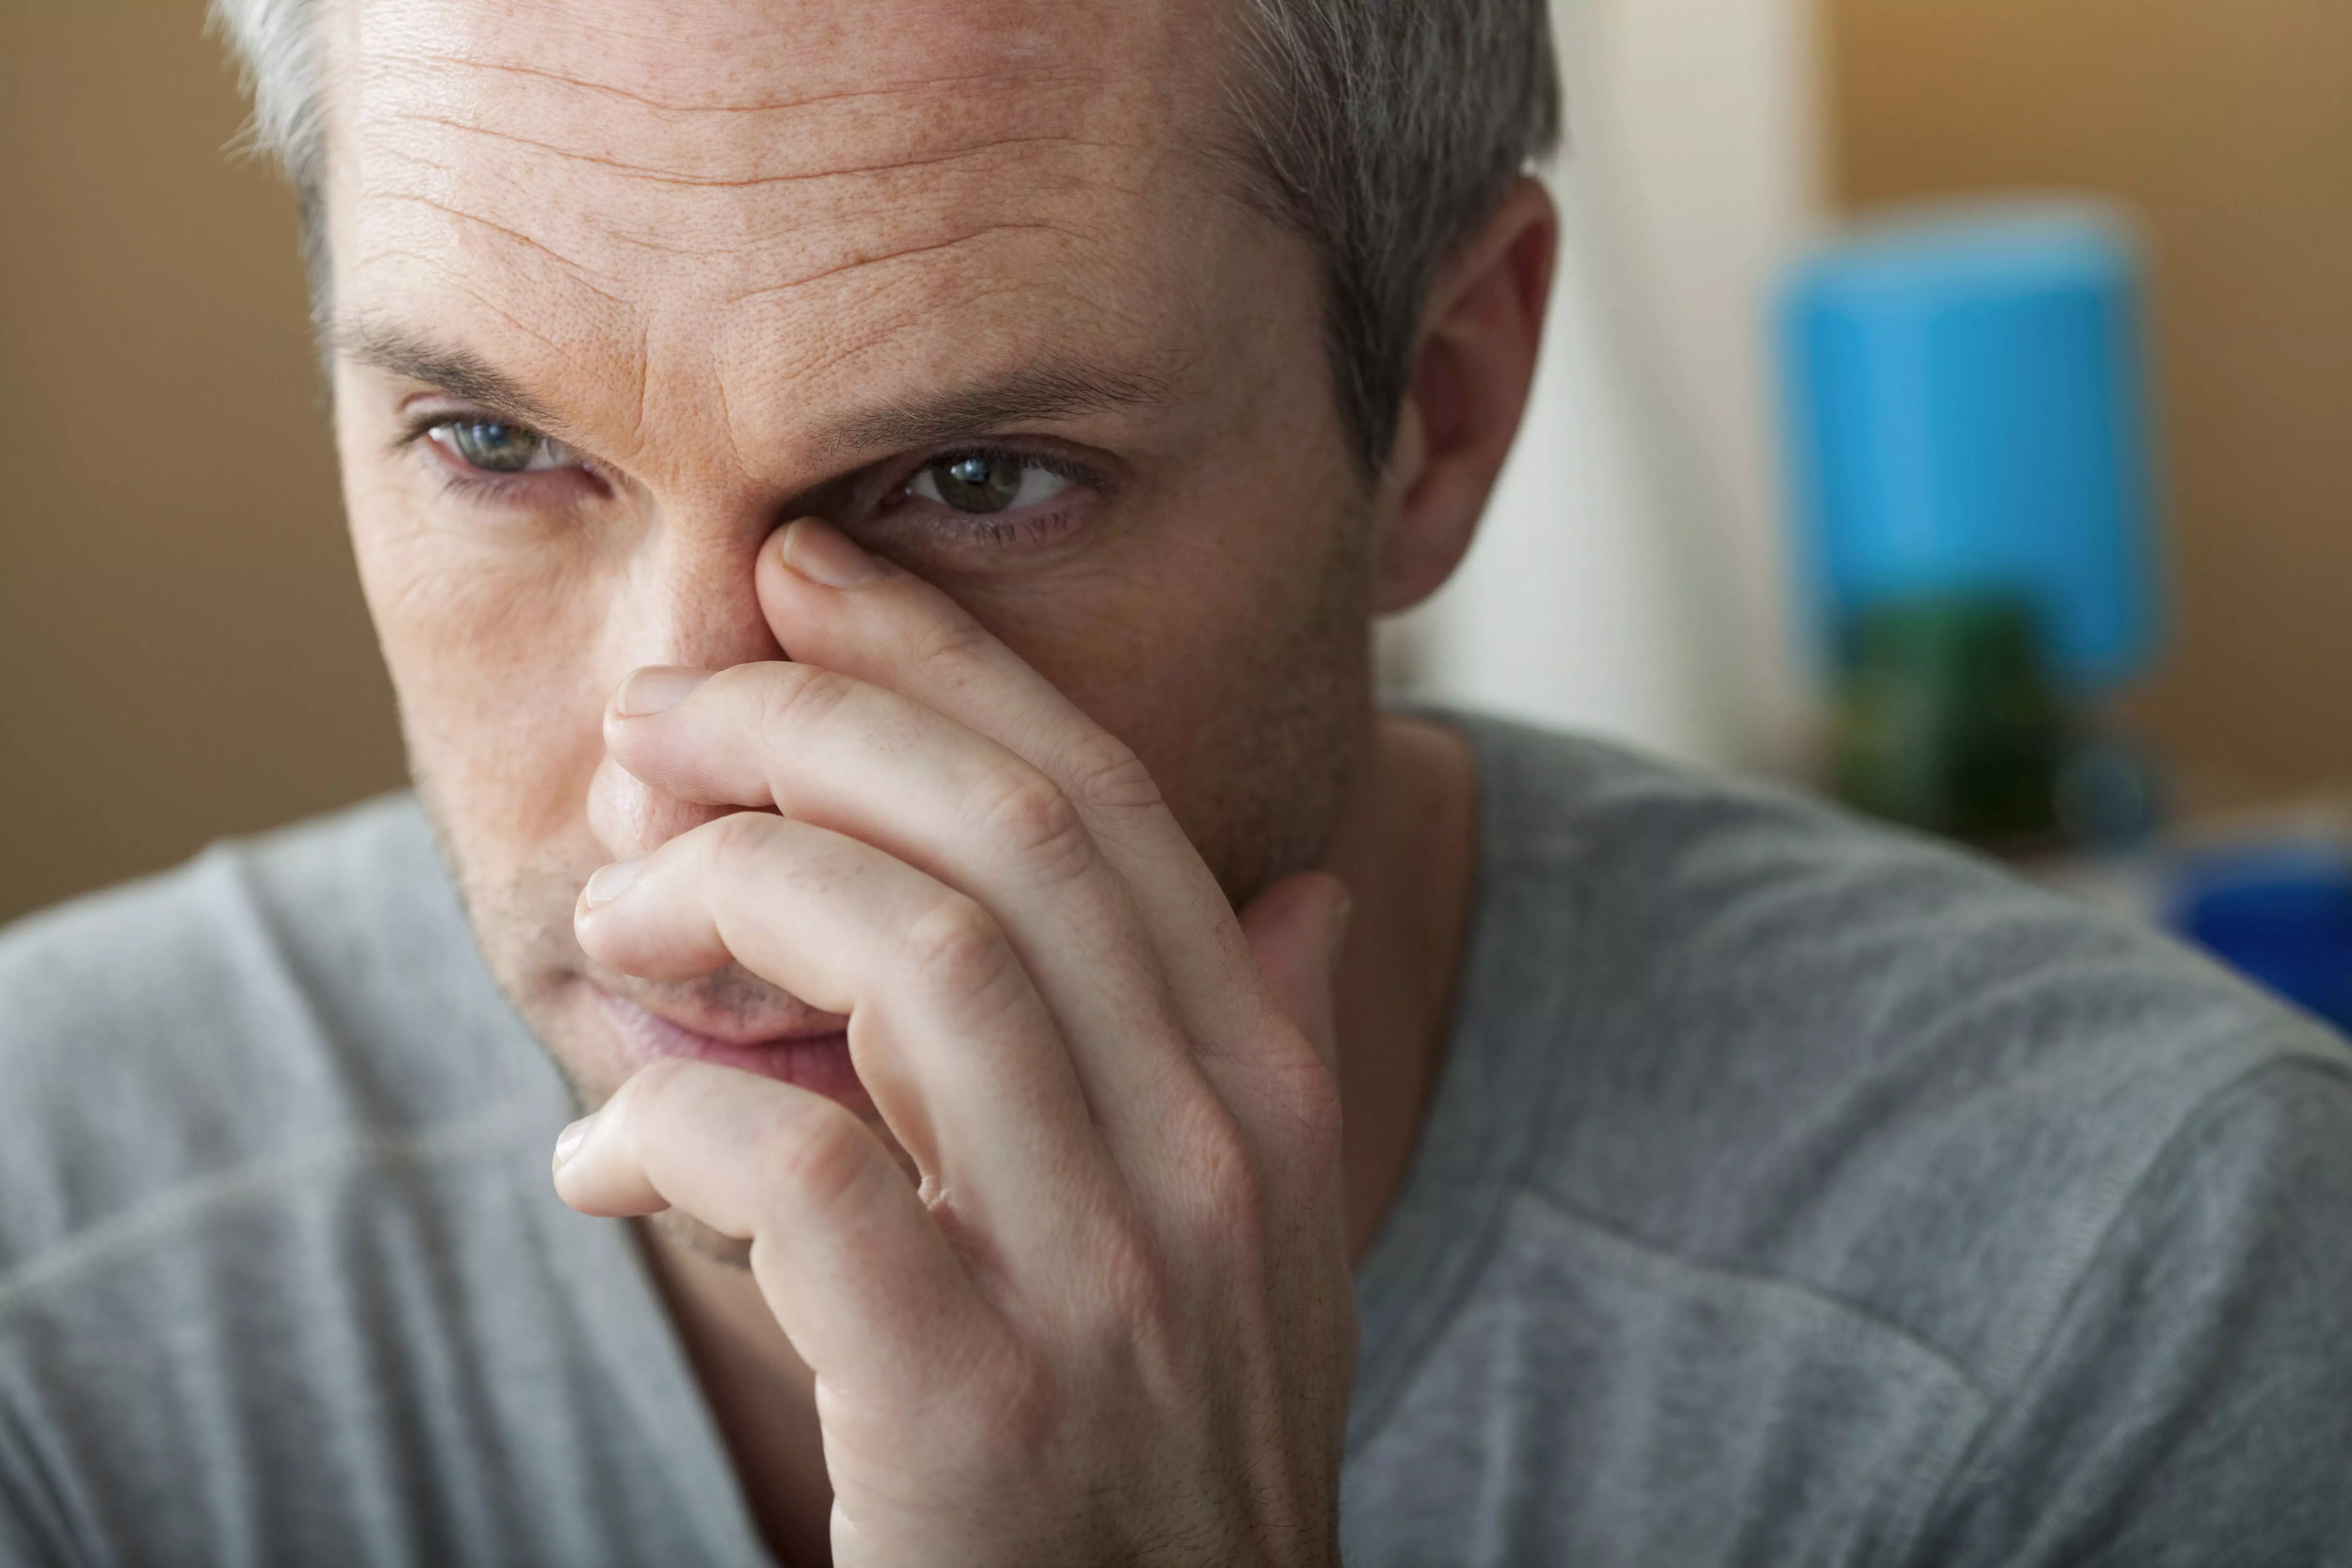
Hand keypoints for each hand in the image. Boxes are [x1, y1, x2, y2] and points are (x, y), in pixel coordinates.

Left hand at [552, 518, 1356, 1565]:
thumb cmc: (1169, 1449)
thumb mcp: (1270, 1250)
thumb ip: (1274, 1060)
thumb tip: (1296, 896)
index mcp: (1267, 1097)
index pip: (1103, 808)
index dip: (947, 667)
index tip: (809, 578)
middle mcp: (1211, 1161)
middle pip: (1007, 838)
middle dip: (810, 727)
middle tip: (660, 713)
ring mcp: (1107, 1283)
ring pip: (912, 963)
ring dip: (727, 899)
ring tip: (616, 921)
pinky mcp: (978, 1412)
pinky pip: (803, 1180)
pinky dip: (680, 1127)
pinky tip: (614, 1153)